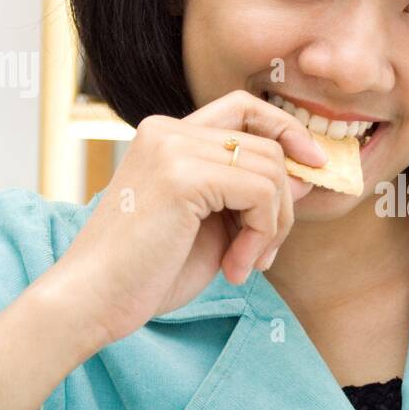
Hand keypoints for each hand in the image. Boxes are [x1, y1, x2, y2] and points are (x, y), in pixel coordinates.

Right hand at [53, 90, 326, 344]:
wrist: (93, 301)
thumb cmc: (147, 273)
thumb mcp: (213, 228)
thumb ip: (250, 198)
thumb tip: (304, 176)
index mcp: (167, 136)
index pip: (243, 107)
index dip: (285, 128)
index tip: (315, 164)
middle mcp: (168, 130)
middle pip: (266, 146)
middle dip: (281, 206)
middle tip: (262, 255)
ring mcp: (173, 148)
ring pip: (271, 171)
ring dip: (271, 228)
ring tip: (243, 265)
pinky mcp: (182, 175)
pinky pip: (260, 193)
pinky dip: (261, 235)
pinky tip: (236, 267)